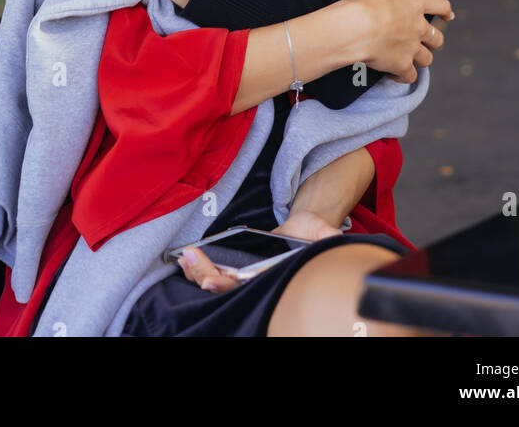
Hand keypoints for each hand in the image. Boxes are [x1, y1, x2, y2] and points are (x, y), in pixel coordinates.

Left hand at [177, 213, 337, 295]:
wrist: (305, 231)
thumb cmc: (312, 236)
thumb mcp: (321, 233)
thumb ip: (325, 236)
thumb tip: (333, 238)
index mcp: (273, 277)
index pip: (246, 288)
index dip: (228, 286)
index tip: (212, 280)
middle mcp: (257, 282)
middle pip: (225, 287)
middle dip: (204, 276)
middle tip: (190, 259)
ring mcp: (246, 277)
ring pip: (216, 282)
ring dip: (197, 272)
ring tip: (185, 257)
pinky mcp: (238, 268)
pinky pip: (216, 272)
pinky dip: (199, 267)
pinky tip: (187, 258)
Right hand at [341, 0, 452, 82]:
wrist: (355, 28)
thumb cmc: (360, 0)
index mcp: (413, 3)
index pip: (440, 5)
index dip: (446, 10)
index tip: (449, 15)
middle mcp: (417, 27)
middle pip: (437, 38)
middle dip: (433, 40)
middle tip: (425, 41)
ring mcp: (412, 48)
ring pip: (427, 59)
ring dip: (420, 59)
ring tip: (410, 59)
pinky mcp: (402, 66)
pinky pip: (410, 76)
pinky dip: (404, 77)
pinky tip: (395, 75)